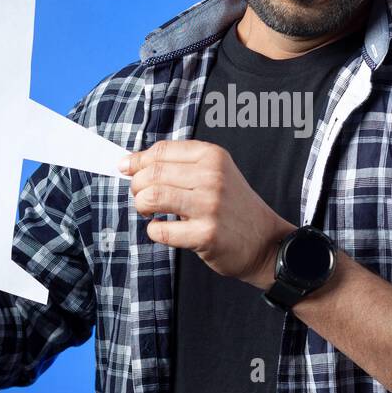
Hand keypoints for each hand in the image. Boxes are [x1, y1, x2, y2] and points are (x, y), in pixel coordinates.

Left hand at [121, 139, 293, 288]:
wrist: (265, 242)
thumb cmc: (232, 207)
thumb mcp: (214, 174)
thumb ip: (177, 166)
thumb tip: (128, 164)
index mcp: (212, 156)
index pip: (161, 150)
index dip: (137, 161)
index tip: (126, 169)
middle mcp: (212, 176)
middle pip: (152, 173)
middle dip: (136, 186)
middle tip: (141, 196)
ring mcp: (210, 205)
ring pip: (152, 197)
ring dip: (142, 206)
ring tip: (149, 211)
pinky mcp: (206, 234)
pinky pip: (161, 230)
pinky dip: (154, 231)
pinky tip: (164, 230)